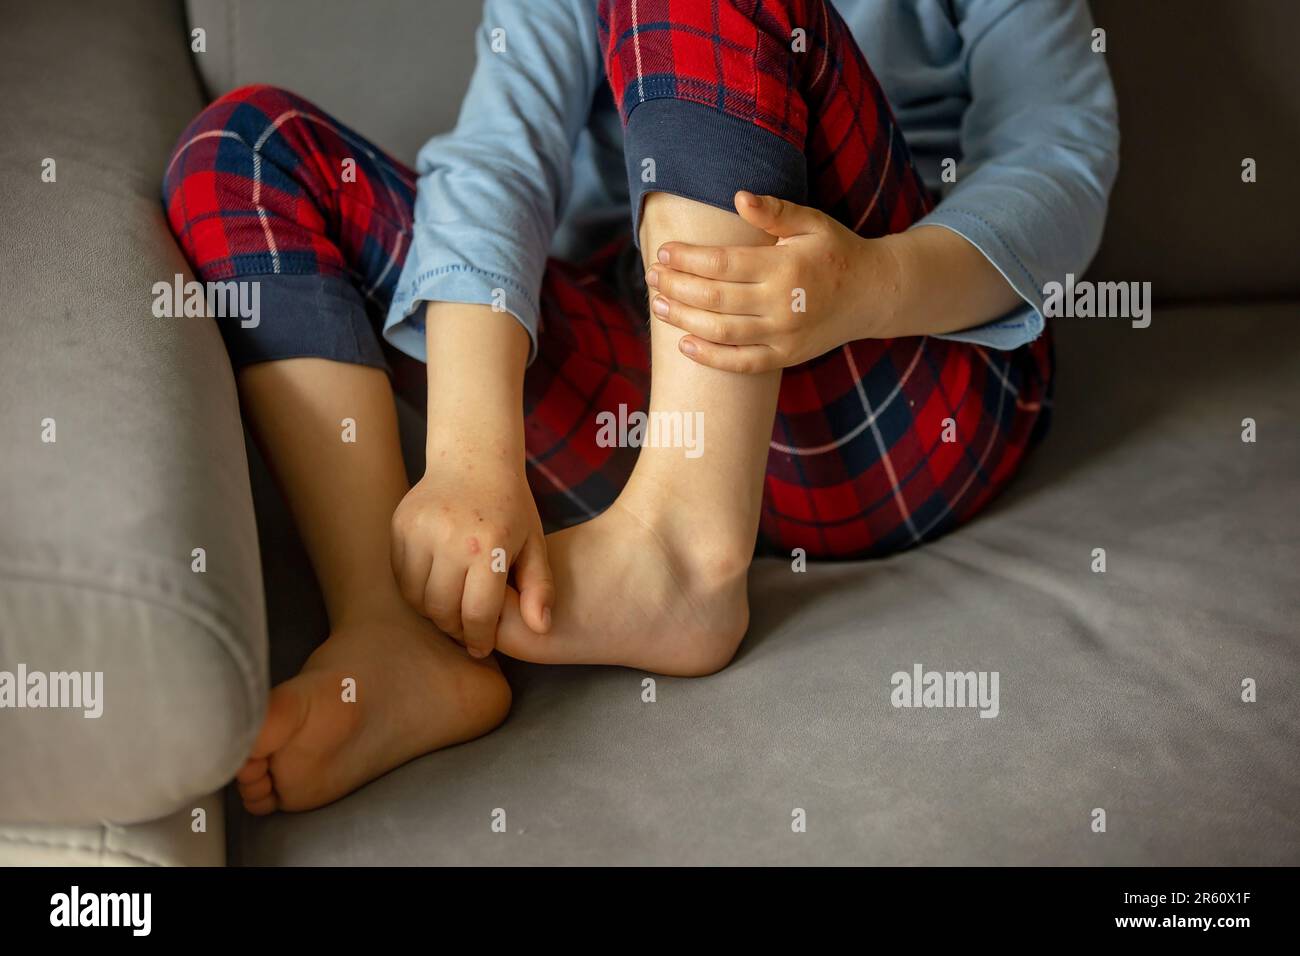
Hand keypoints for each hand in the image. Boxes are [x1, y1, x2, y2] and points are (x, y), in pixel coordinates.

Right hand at [391, 450, 551, 657]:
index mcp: (490, 546)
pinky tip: (434, 587)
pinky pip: (400, 575)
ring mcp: (421, 530)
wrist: (473, 459)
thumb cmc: (510, 508)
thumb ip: (539, 587)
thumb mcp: (534, 544)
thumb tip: (542, 628)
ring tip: (450, 611)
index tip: (481, 649)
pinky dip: (414, 590)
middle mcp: (451, 538)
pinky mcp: (400, 525)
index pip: (478, 613)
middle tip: (466, 632)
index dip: (480, 639)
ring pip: (416, 597)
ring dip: (432, 612)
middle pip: (442, 610)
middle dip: (455, 629)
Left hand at [646, 191, 900, 371]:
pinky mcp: (785, 358)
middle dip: (676, 287)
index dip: (687, 259)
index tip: (662, 252)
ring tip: (657, 305)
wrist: (873, 294)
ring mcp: (783, 336)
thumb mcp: (812, 222)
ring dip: (683, 318)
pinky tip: (684, 343)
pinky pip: (741, 363)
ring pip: (721, 331)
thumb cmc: (836, 251)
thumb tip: (738, 197)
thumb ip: (775, 211)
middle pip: (714, 297)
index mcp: (785, 266)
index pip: (722, 263)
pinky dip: (710, 356)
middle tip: (651, 276)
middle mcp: (782, 304)